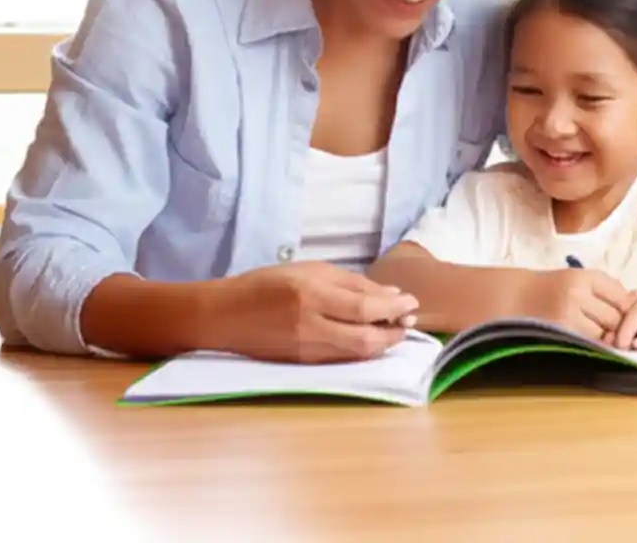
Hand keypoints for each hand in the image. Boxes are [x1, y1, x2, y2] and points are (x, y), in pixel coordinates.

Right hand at [209, 261, 418, 363]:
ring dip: (383, 344)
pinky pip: (343, 359)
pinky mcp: (303, 365)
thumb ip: (352, 283)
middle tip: (408, 321)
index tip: (411, 303)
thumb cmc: (267, 284)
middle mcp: (311, 327)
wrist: (224, 316)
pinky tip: (370, 339)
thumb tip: (391, 297)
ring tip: (393, 330)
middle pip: (367, 339)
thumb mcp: (310, 270)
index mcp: (312, 296)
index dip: (394, 308)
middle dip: (395, 332)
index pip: (366, 309)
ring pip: (358, 354)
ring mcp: (307, 350)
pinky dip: (362, 351)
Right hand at [522, 268, 631, 339]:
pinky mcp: (559, 333)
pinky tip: (592, 344)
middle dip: (621, 328)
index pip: (622, 299)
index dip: (630, 312)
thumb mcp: (581, 278)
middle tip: (622, 334)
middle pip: (615, 319)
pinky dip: (593, 345)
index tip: (631, 319)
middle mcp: (576, 294)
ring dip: (607, 339)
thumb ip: (608, 290)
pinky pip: (587, 344)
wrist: (519, 297)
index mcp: (585, 278)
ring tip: (605, 339)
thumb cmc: (555, 287)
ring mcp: (566, 316)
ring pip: (603, 335)